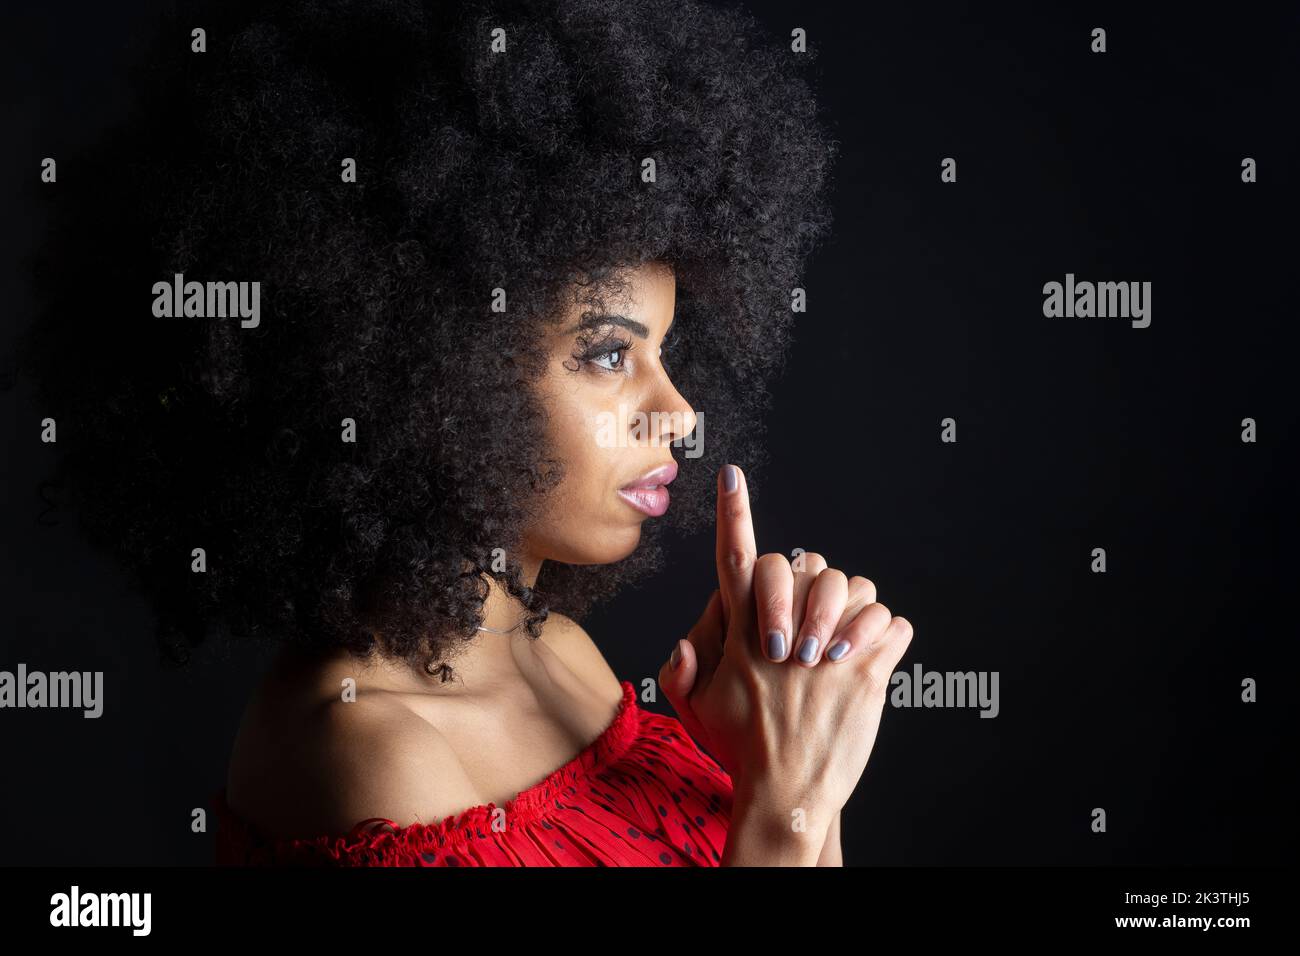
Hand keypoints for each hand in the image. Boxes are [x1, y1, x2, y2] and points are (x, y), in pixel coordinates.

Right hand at [658, 464, 914, 819]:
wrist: (785, 796)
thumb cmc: (741, 752)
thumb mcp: (697, 710)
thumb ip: (684, 668)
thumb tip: (686, 637)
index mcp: (743, 635)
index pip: (734, 560)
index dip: (731, 514)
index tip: (731, 475)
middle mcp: (784, 634)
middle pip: (807, 567)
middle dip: (817, 585)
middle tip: (816, 627)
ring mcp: (827, 653)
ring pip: (859, 590)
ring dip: (859, 611)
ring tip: (848, 644)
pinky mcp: (866, 675)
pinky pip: (894, 628)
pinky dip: (890, 638)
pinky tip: (874, 660)